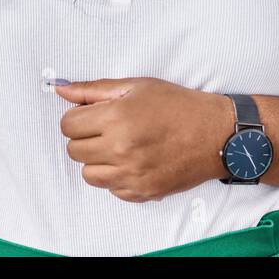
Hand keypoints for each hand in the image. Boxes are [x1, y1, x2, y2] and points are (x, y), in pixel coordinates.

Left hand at [55, 77, 233, 201]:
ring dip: (97, 160)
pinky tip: (134, 161)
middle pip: (74, 150)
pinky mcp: (142, 192)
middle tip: (107, 128)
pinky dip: (117, 177)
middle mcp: (121, 149)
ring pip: (88, 174)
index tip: (91, 115)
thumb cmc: (179, 106)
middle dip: (85, 137)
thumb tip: (62, 89)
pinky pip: (111, 189)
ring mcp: (131, 174)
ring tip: (118, 146)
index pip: (68, 125)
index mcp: (116, 118)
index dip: (77, 117)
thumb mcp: (136, 86)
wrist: (216, 134)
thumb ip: (94, 90)